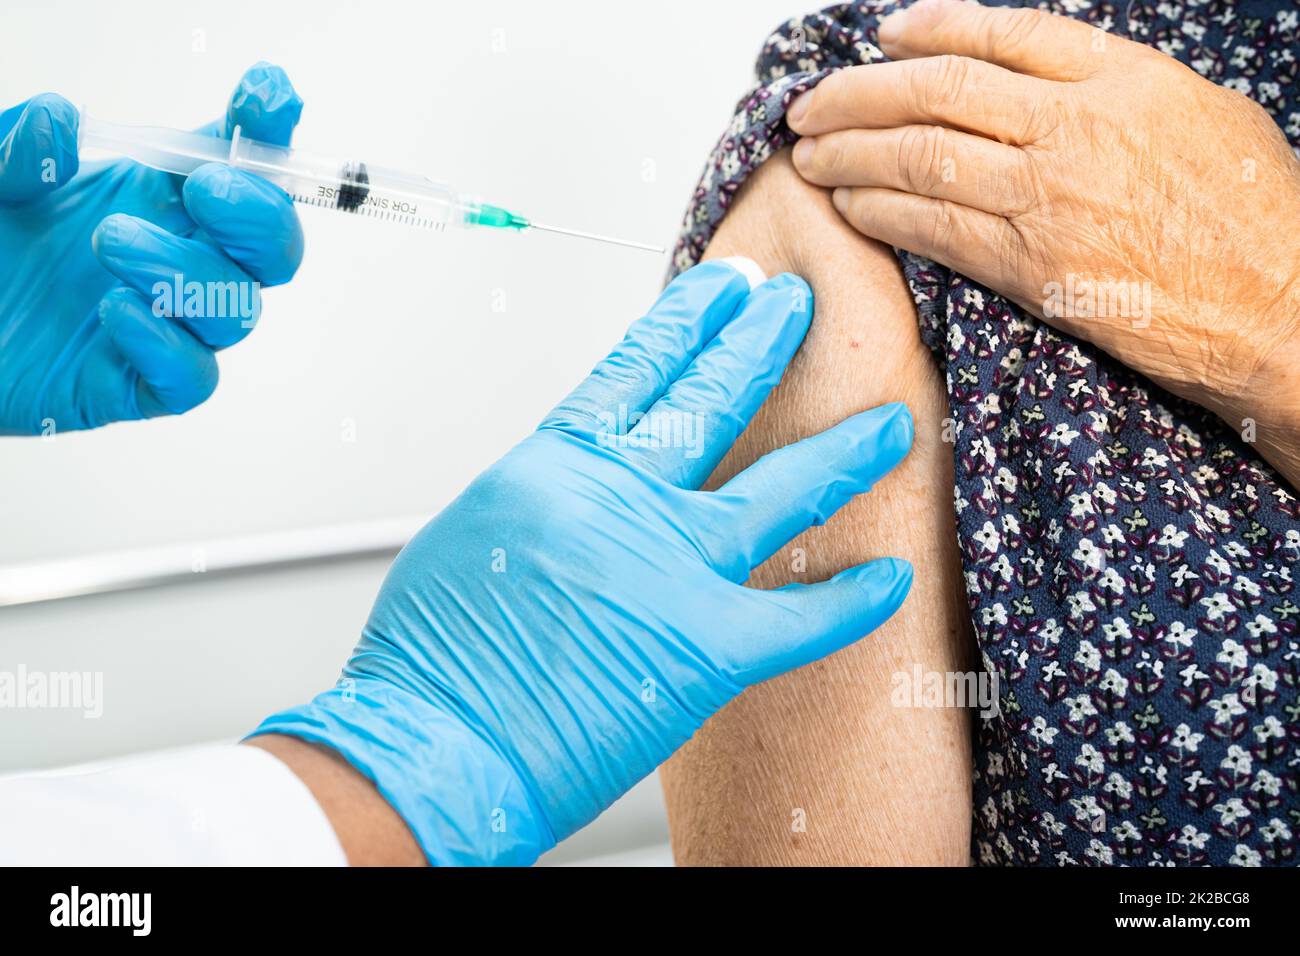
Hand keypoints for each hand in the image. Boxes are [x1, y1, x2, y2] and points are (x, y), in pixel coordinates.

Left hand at [0, 62, 304, 434]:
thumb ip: (22, 142)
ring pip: (237, 311)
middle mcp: (177, 261)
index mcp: (157, 200)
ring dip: (188, 272)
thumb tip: (62, 123)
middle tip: (202, 191)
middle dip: (259, 218)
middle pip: (274, 249)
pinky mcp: (137, 386)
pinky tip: (116, 312)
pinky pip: (193, 380)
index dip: (265, 130)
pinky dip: (168, 346)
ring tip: (109, 243)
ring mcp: (165, 327)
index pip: (240, 163)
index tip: (264, 97)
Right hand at [252, 260, 914, 864]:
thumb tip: (581, 487)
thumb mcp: (475, 534)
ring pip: (782, 488)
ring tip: (892, 418)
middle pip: (713, 400)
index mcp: (557, 466)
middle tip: (798, 305)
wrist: (436, 744)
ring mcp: (672, 566)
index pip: (638, 369)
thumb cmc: (435, 657)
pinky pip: (801, 617)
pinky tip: (892, 579)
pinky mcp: (706, 646)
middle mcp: (623, 500)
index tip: (725, 287)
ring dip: (844, 451)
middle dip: (762, 342)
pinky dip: (851, 602)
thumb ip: (545, 499)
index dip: (689, 321)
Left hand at [788, 0, 1299, 477]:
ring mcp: (1048, 196)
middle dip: (859, 94)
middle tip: (813, 104)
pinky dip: (881, 211)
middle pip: (938, 90)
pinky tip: (849, 202)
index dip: (928, 31)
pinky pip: (934, 227)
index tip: (884, 38)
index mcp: (1120, 78)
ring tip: (810, 153)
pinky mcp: (1031, 266)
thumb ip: (1112, 91)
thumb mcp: (1197, 115)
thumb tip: (1039, 82)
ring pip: (921, 155)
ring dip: (851, 152)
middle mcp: (1074, 127)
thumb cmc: (1253, 215)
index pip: (998, 35)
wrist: (1280, 304)